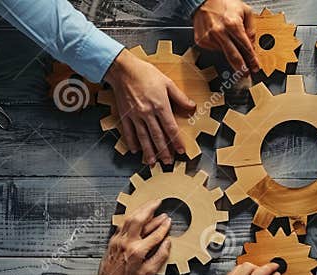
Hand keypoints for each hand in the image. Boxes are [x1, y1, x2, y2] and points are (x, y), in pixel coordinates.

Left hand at [81, 199, 171, 274]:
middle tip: (158, 202)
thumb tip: (168, 243)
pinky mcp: (113, 239)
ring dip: (141, 209)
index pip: (155, 234)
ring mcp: (119, 239)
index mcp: (137, 251)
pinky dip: (132, 216)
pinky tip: (137, 214)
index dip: (164, 227)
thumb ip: (160, 256)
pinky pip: (124, 223)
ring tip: (150, 204)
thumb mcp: (148, 273)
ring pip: (130, 218)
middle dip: (150, 208)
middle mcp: (127, 242)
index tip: (169, 222)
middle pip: (140, 219)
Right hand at [105, 49, 195, 164]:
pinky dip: (131, 142)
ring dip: (148, 151)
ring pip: (143, 138)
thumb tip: (192, 107)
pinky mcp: (124, 115)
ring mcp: (135, 115)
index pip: (171, 128)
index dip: (177, 141)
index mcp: (160, 106)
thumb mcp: (167, 83)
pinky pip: (128, 132)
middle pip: (157, 136)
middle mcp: (147, 113)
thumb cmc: (146, 74)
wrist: (123, 69)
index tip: (181, 150)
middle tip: (169, 162)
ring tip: (153, 162)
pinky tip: (135, 150)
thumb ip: (180, 97)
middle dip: (164, 151)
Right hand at [193, 0, 258, 72]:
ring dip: (229, 50)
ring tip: (227, 37)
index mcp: (232, 24)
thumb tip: (251, 45)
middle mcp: (220, 32)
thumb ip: (251, 29)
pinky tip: (219, 36)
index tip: (255, 67)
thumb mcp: (245, 11)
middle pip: (233, 56)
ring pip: (223, 52)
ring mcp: (209, 37)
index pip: (245, 47)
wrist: (204, 0)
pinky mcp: (202, 40)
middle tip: (246, 74)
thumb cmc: (224, 3)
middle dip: (241, 67)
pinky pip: (214, 49)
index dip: (252, 59)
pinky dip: (219, 45)